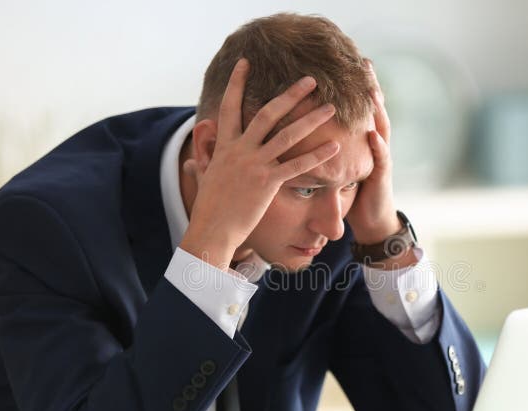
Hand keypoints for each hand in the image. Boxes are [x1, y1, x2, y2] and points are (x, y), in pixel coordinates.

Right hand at [180, 58, 339, 268]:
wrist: (212, 229)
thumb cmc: (209, 208)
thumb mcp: (204, 180)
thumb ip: (203, 165)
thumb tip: (192, 161)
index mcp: (224, 145)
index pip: (230, 106)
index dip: (237, 83)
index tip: (245, 62)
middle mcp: (240, 150)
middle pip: (268, 113)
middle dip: (291, 95)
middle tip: (310, 80)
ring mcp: (255, 165)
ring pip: (288, 135)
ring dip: (311, 119)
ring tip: (331, 107)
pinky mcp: (268, 182)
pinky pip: (298, 165)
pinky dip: (318, 155)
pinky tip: (335, 147)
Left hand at [346, 60, 415, 268]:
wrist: (371, 222)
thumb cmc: (352, 194)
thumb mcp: (338, 166)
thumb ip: (327, 147)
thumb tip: (304, 132)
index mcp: (361, 141)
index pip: (357, 108)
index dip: (352, 86)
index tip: (345, 61)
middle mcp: (374, 145)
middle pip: (373, 110)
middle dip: (371, 86)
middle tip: (365, 61)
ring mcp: (381, 160)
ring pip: (381, 129)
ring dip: (378, 110)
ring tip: (373, 90)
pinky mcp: (382, 178)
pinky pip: (381, 159)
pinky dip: (378, 147)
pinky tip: (373, 134)